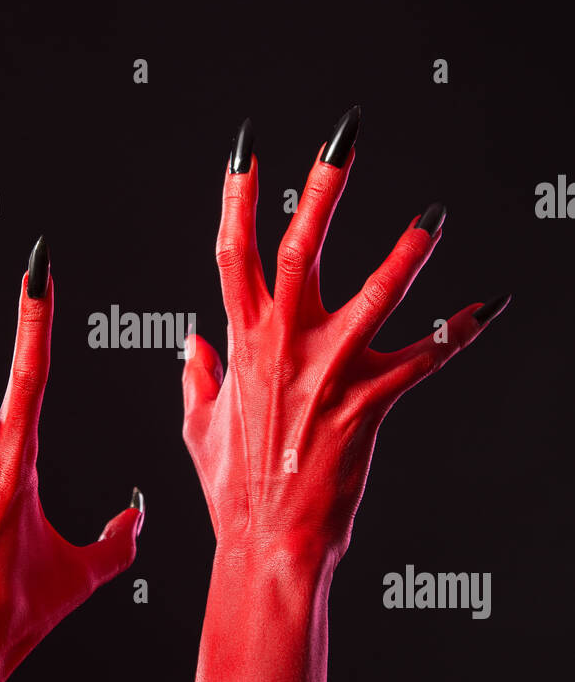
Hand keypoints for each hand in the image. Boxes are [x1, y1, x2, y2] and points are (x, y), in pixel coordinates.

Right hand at [182, 109, 508, 563]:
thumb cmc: (234, 492)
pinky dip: (459, 333)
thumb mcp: (199, 429)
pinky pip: (423, 359)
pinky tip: (489, 309)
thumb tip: (192, 345)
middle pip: (297, 249)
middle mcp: (281, 347)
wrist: (269, 544)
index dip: (238, 196)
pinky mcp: (368, 404)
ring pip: (373, 296)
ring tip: (434, 215)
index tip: (249, 150)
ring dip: (407, 253)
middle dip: (321, 187)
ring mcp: (326, 373)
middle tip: (346, 137)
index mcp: (239, 344)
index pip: (231, 252)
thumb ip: (197, 379)